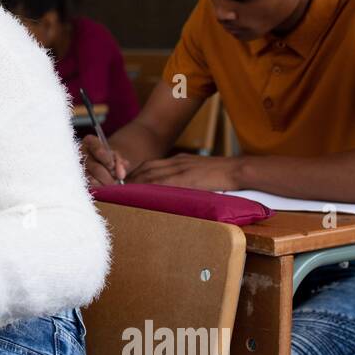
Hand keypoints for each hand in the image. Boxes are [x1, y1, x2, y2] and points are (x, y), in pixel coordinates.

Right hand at [80, 134, 130, 185]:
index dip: (107, 159)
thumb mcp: (117, 156)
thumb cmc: (110, 157)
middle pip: (96, 168)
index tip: (112, 165)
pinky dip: (100, 187)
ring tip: (111, 182)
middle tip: (116, 179)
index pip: (98, 150)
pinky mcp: (78, 178)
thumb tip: (120, 174)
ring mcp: (77, 167)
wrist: (103, 164)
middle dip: (109, 176)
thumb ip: (120, 162)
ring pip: (92, 179)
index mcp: (90, 141)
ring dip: (105, 183)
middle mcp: (80, 153)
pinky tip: (104, 184)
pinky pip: (89, 186)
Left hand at [127, 153, 241, 189]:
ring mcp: (180, 169)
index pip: (150, 165)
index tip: (124, 183)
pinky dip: (148, 188)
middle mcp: (176, 162)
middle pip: (146, 168)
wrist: (238, 169)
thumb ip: (185, 174)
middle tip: (116, 190)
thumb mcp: (198, 169)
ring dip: (134, 184)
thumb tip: (174, 186)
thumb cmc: (222, 173)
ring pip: (150, 174)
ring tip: (121, 194)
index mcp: (179, 160)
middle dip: (130, 178)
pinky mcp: (185, 178)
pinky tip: (139, 195)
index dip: (135, 174)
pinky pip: (162, 183)